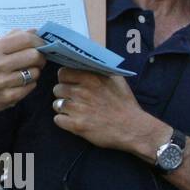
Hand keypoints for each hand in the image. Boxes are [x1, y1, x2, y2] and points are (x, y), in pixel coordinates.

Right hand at [0, 30, 45, 119]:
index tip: (41, 44)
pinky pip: (31, 86)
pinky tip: (20, 83)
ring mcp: (3, 82)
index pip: (27, 39)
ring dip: (34, 72)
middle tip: (37, 59)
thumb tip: (35, 31)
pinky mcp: (8, 97)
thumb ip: (11, 38)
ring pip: (35, 72)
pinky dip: (29, 84)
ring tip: (25, 71)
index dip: (39, 41)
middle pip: (35, 55)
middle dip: (40, 57)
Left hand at [52, 67, 166, 154]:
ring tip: (76, 111)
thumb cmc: (125, 103)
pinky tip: (75, 121)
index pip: (63, 72)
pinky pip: (58, 120)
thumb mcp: (115, 79)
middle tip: (76, 100)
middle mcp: (82, 91)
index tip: (72, 84)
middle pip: (57, 89)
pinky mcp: (76, 125)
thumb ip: (99, 69)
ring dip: (64, 108)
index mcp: (90, 78)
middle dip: (64, 94)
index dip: (66, 79)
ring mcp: (78, 108)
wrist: (133, 128)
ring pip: (56, 104)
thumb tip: (84, 60)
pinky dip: (64, 121)